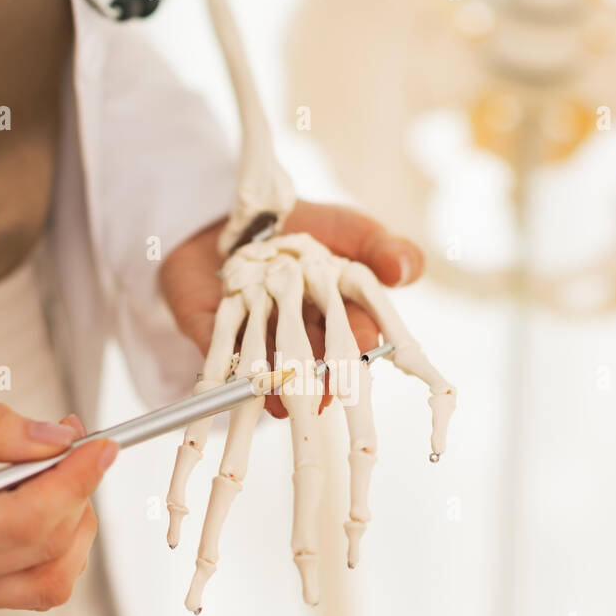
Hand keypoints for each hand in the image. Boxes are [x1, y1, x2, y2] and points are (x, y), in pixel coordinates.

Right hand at [0, 402, 116, 614]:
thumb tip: (61, 437)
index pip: (31, 521)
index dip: (78, 479)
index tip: (103, 442)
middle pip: (51, 550)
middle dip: (79, 493)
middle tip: (75, 443)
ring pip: (53, 579)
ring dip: (72, 525)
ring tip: (50, 472)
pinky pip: (32, 584)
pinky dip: (53, 544)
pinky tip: (34, 500)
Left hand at [160, 200, 424, 416]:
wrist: (227, 209)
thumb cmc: (298, 220)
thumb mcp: (347, 227)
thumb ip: (379, 247)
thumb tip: (405, 270)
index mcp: (333, 309)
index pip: (352, 331)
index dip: (359, 343)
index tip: (365, 349)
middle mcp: (296, 326)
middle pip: (311, 355)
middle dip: (319, 377)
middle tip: (326, 394)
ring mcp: (253, 328)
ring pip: (269, 361)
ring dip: (278, 386)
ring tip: (286, 406)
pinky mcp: (211, 326)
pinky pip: (219, 351)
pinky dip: (230, 373)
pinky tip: (243, 389)